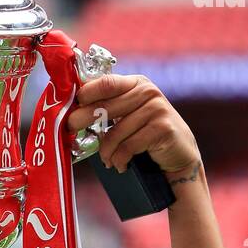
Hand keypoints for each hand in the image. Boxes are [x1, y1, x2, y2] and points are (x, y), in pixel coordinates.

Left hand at [67, 72, 200, 178]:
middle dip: (83, 119)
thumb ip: (110, 109)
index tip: (69, 107)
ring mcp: (157, 108)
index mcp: (136, 84)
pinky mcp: (162, 128)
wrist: (178, 157)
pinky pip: (128, 146)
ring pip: (115, 132)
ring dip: (106, 152)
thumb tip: (73, 113)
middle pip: (105, 106)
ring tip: (108, 160)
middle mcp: (147, 91)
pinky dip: (120, 160)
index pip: (106, 83)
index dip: (85, 94)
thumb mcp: (129, 117)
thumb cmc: (147, 137)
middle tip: (69, 130)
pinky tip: (121, 165)